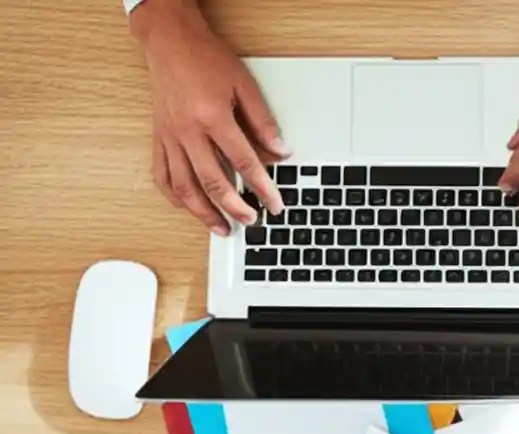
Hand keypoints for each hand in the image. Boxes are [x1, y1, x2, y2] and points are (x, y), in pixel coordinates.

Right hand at [131, 0, 287, 235]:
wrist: (171, 43)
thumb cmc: (206, 60)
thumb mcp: (244, 85)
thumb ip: (263, 122)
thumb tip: (281, 152)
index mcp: (212, 117)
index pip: (244, 162)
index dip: (262, 187)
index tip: (275, 203)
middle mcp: (188, 131)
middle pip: (213, 181)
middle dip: (234, 207)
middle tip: (252, 221)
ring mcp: (169, 137)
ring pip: (184, 186)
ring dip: (203, 212)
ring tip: (222, 227)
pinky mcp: (158, 138)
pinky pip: (162, 175)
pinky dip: (175, 196)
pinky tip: (188, 207)